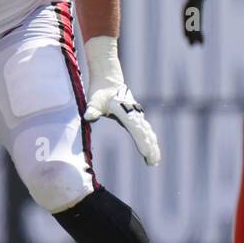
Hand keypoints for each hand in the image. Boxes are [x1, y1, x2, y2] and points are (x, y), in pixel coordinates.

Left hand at [82, 36, 160, 164]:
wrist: (108, 80)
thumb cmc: (99, 92)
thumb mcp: (93, 100)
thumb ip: (92, 109)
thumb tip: (88, 116)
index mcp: (125, 111)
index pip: (135, 129)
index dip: (141, 141)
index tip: (145, 153)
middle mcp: (134, 113)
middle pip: (145, 133)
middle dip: (150, 147)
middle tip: (153, 162)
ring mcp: (137, 115)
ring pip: (147, 132)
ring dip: (152, 145)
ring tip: (155, 160)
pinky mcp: (137, 117)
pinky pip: (146, 130)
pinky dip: (150, 140)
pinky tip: (153, 150)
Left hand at [183, 0, 243, 45]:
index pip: (197, 7)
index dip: (197, 21)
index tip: (201, 34)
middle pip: (190, 13)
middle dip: (191, 29)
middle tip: (193, 44)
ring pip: (189, 14)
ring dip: (190, 30)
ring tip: (192, 44)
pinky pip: (192, 10)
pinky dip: (191, 23)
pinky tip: (192, 33)